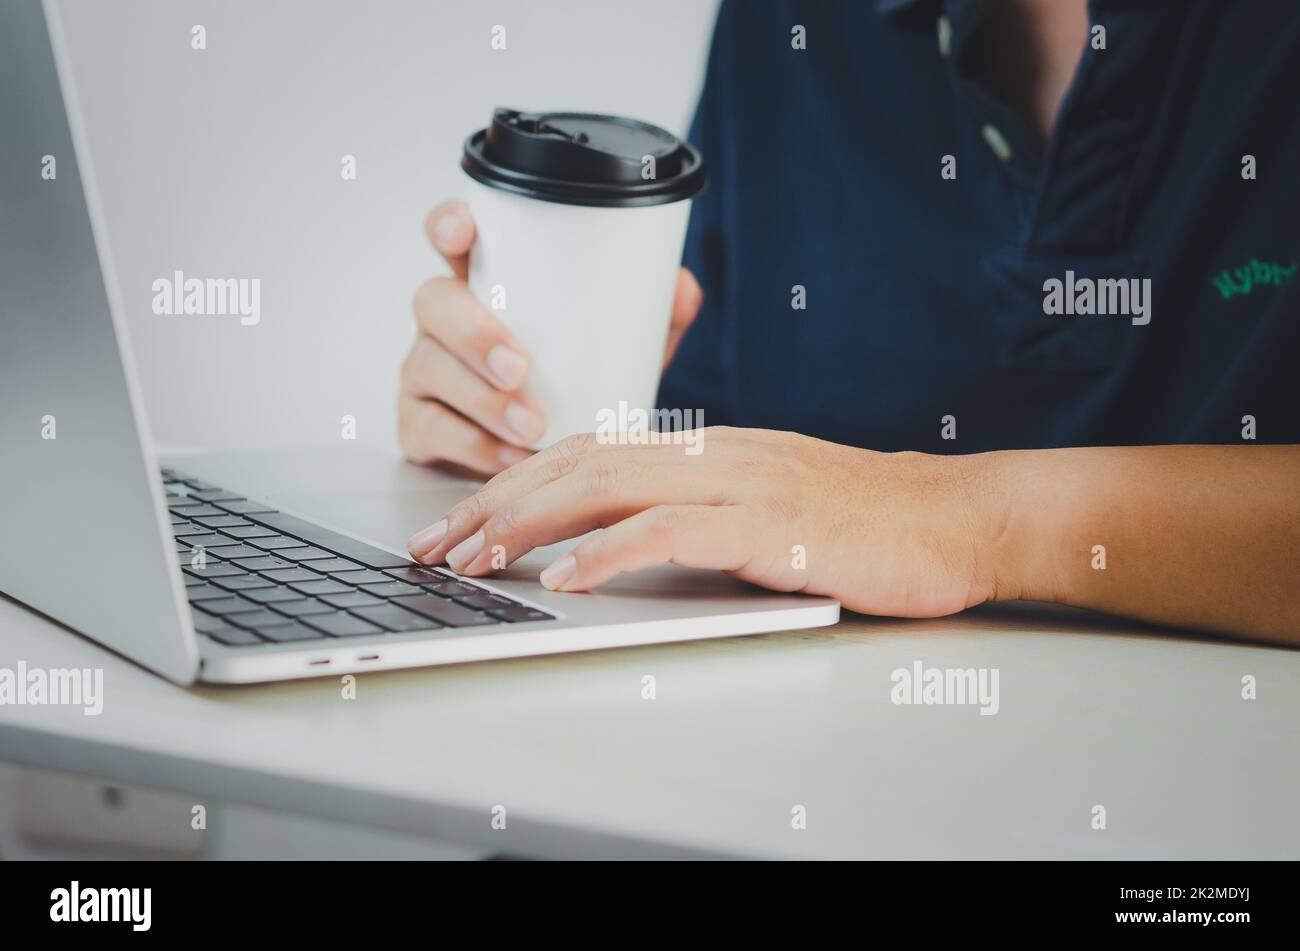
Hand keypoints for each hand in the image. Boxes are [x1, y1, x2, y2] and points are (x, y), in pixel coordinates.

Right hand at [399, 201, 704, 477]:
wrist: (570, 453)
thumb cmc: (585, 376)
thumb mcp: (625, 340)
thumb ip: (654, 309)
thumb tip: (681, 288)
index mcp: (488, 281)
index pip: (452, 236)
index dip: (448, 226)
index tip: (463, 235)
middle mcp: (447, 320)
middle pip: (433, 303)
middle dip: (472, 333)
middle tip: (520, 368)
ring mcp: (427, 370)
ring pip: (428, 370)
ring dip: (480, 401)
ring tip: (531, 426)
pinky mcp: (420, 423)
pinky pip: (429, 431)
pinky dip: (471, 446)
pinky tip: (507, 458)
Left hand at [405, 427, 1009, 617]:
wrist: (951, 518)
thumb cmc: (859, 518)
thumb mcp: (760, 500)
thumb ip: (694, 507)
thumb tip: (620, 536)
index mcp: (702, 447)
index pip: (584, 450)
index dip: (512, 481)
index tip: (461, 519)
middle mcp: (710, 452)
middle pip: (576, 462)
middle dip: (494, 502)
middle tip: (437, 545)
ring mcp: (741, 482)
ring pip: (609, 486)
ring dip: (531, 524)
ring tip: (475, 559)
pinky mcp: (773, 525)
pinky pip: (676, 532)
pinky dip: (612, 551)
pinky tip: (568, 577)